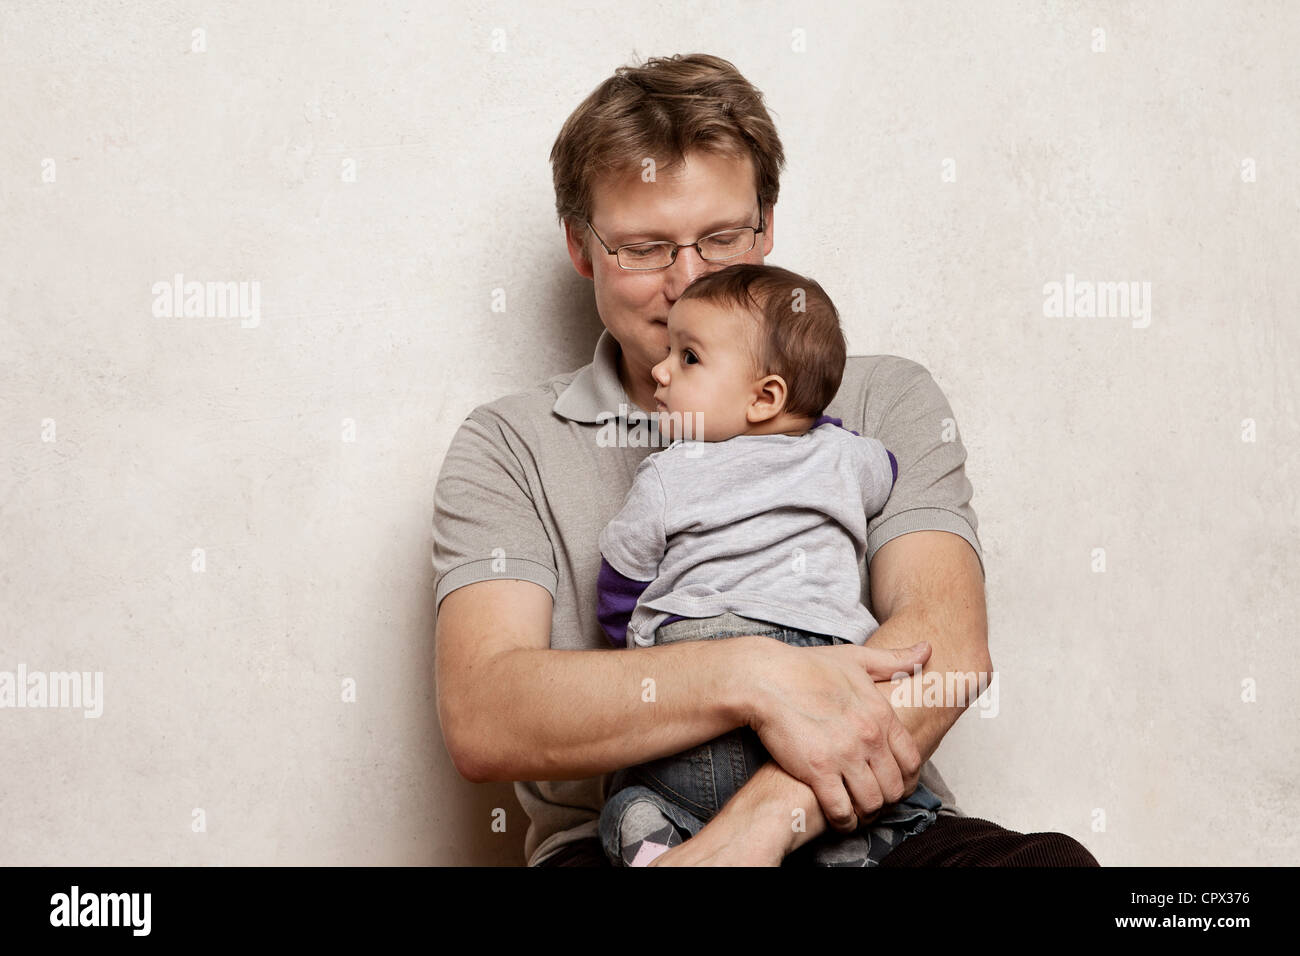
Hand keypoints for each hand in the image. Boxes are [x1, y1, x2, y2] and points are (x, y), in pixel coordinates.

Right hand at [743, 637, 928, 833]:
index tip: (895, 783)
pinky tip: (839, 819)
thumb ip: (894, 660)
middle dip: (886, 798)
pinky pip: (842, 810)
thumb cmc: (805, 667)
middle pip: (894, 786)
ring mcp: (844, 755)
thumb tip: (927, 649)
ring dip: (866, 813)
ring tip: (857, 812)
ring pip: (871, 802)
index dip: (907, 777)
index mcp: (880, 713)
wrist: (765, 678)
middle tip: (874, 800)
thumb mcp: (855, 658)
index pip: (911, 760)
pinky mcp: (818, 772)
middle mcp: (869, 737)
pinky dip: (844, 821)